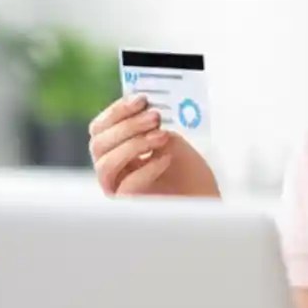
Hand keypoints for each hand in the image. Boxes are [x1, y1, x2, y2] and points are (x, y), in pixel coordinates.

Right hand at [88, 95, 219, 197]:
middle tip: (155, 116)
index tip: (142, 99)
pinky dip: (147, 168)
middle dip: (126, 126)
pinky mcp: (131, 208)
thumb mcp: (171, 141)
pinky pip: (127, 186)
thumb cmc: (190, 174)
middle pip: (98, 144)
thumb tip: (141, 107)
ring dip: (133, 144)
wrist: (209, 202)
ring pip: (105, 164)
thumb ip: (153, 127)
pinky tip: (166, 158)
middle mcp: (113, 172)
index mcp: (117, 152)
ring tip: (161, 136)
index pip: (100, 129)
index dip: (116, 111)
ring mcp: (119, 191)